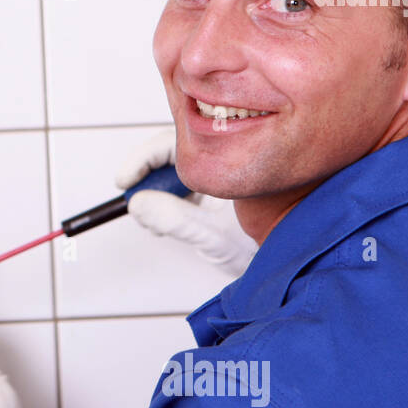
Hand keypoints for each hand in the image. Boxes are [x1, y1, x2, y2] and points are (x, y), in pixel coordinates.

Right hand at [115, 128, 257, 277]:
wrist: (282, 261)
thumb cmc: (262, 246)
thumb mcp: (214, 234)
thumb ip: (177, 219)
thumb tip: (139, 204)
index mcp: (225, 160)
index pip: (173, 146)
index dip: (143, 161)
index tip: (125, 181)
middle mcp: (217, 163)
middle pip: (168, 155)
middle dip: (146, 178)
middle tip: (135, 202)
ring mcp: (210, 178)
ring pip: (169, 173)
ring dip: (154, 193)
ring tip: (155, 218)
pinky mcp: (204, 193)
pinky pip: (175, 189)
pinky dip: (162, 204)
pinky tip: (165, 221)